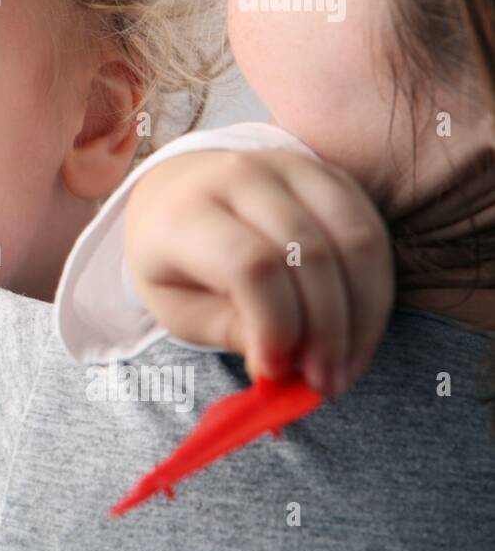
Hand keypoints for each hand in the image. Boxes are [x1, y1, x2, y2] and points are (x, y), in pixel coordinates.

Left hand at [123, 148, 393, 396]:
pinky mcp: (329, 174)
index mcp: (187, 211)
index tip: (277, 372)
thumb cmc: (175, 258)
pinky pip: (373, 233)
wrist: (178, 192)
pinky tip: (358, 334)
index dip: (275, 324)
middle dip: (327, 331)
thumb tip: (282, 368)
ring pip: (355, 241)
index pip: (249, 264)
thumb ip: (228, 332)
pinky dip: (375, 292)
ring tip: (344, 367)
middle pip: (311, 255)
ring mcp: (289, 167)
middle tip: (324, 383)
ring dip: (362, 316)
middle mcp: (239, 177)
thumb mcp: (177, 305)